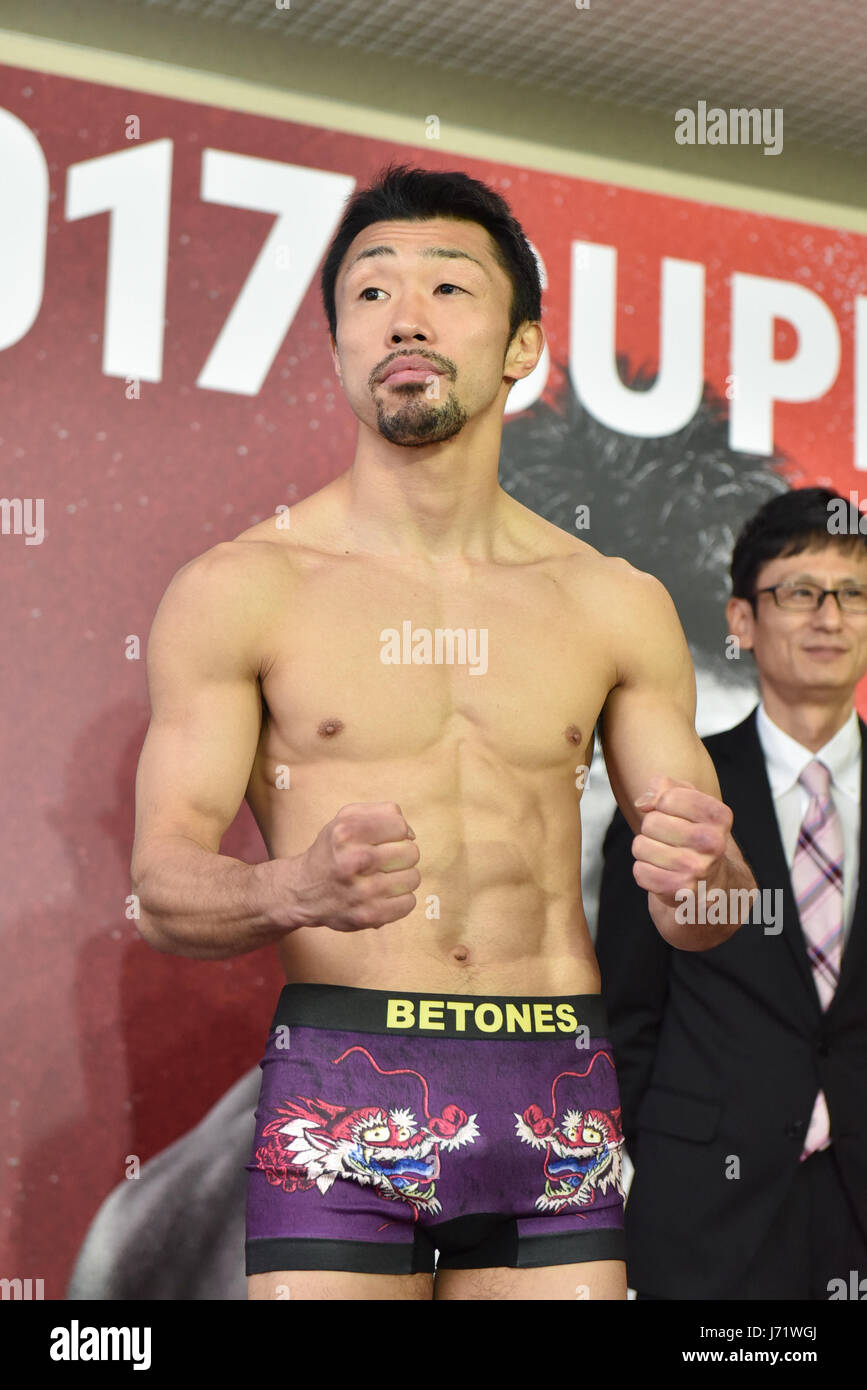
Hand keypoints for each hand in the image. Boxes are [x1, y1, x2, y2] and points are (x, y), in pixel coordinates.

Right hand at [291, 802, 419, 931]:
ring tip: (383, 877)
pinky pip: (409, 903)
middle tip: (384, 861)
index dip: (397, 832)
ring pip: (413, 878)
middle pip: (411, 853)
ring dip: (402, 877)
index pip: (400, 826)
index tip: (385, 840)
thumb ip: (383, 812)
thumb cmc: (332, 851)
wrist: (303, 892)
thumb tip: (411, 835)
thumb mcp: (346, 818)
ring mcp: (362, 891)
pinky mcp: (369, 915)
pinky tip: (383, 895)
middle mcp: (354, 860)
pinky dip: (400, 899)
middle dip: (401, 854)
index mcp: (348, 832)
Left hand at [631, 776, 731, 909]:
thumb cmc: (693, 832)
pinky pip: (640, 872)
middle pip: (651, 822)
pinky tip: (663, 872)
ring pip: (641, 846)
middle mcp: (714, 843)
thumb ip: (664, 786)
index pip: (668, 798)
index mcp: (719, 816)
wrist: (711, 882)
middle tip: (669, 838)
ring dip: (645, 850)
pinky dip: (645, 871)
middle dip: (652, 828)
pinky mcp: (681, 891)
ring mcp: (698, 869)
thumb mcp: (687, 800)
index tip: (674, 814)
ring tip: (665, 855)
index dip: (661, 804)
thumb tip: (643, 803)